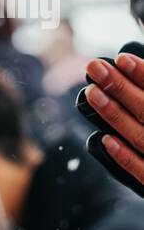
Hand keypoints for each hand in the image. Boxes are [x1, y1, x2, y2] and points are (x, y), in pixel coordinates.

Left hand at [79, 44, 143, 196]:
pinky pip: (143, 171)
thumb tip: (140, 75)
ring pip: (139, 135)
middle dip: (120, 87)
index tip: (121, 58)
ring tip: (91, 93)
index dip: (143, 73)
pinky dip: (124, 156)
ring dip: (114, 114)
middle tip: (94, 67)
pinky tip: (104, 141)